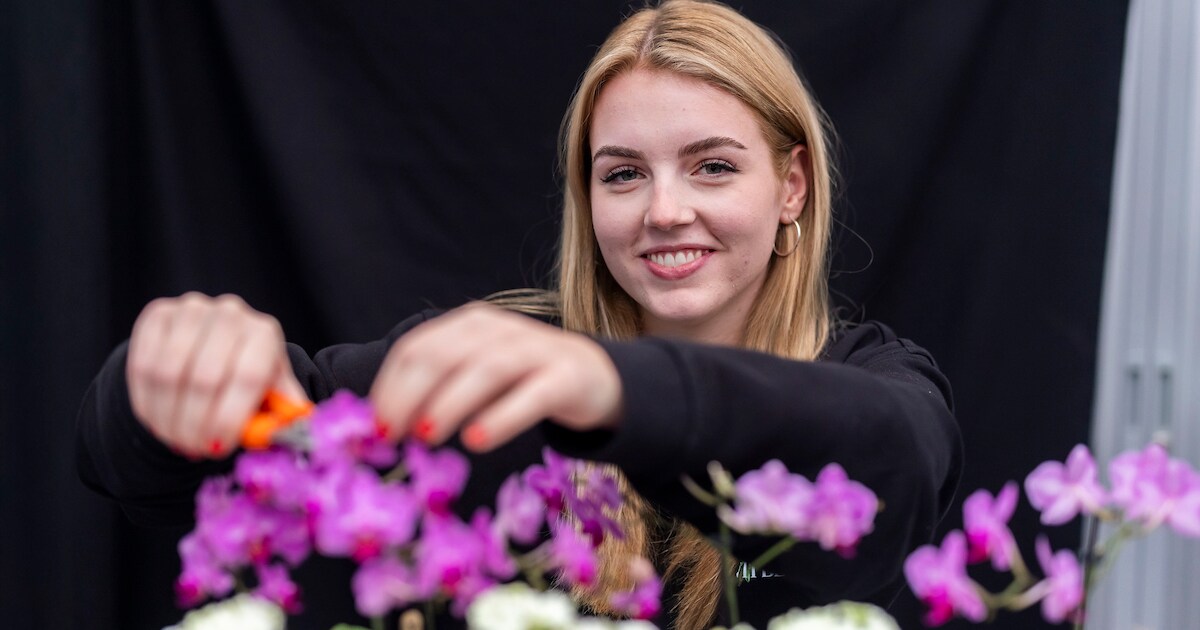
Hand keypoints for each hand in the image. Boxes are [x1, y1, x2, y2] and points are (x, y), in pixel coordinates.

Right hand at [125, 292, 307, 457]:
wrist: (215, 347)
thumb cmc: (247, 377)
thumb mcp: (271, 394)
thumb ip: (283, 415)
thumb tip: (294, 433)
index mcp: (265, 333)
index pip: (248, 376)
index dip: (230, 418)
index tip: (218, 449)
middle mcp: (230, 314)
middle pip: (205, 378)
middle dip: (195, 425)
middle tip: (194, 450)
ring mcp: (191, 310)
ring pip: (168, 374)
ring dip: (168, 418)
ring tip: (177, 440)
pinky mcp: (159, 314)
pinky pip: (141, 364)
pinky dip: (146, 402)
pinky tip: (157, 421)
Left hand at [370, 303, 622, 451]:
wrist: (597, 377)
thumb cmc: (523, 383)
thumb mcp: (477, 378)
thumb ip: (438, 391)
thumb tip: (384, 427)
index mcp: (470, 325)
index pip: (417, 348)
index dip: (389, 385)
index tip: (372, 426)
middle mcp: (500, 330)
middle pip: (444, 355)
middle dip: (409, 394)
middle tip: (390, 435)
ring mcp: (535, 351)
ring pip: (485, 370)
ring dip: (449, 403)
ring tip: (426, 436)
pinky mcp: (565, 378)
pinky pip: (531, 396)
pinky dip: (500, 418)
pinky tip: (476, 441)